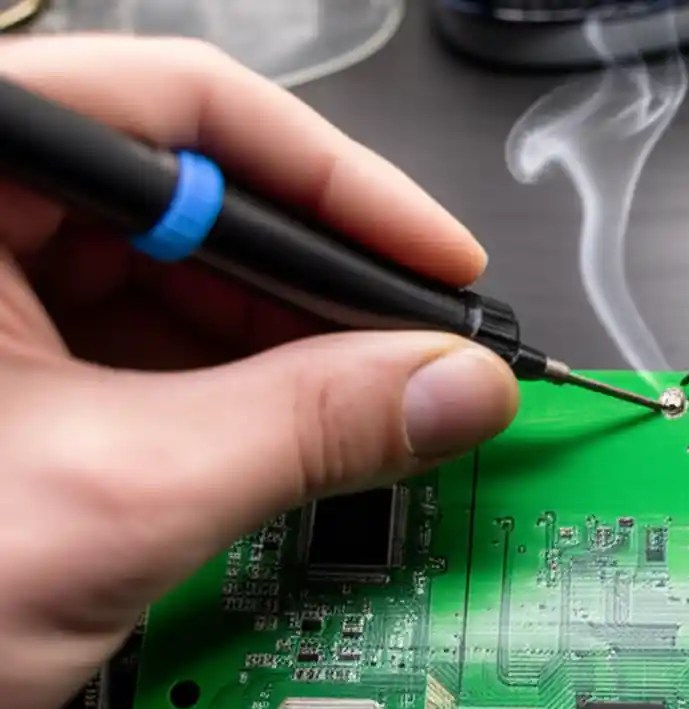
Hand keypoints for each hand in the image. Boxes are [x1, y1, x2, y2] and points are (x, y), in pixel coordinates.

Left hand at [0, 36, 518, 708]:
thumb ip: (310, 427)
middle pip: (188, 191)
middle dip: (318, 283)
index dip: (337, 182)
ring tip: (361, 398)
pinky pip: (138, 331)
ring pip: (170, 268)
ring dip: (282, 340)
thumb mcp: (115, 497)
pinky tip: (286, 420)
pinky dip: (226, 380)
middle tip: (414, 344)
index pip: (182, 108)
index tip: (431, 253)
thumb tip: (448, 386)